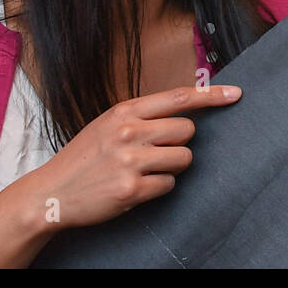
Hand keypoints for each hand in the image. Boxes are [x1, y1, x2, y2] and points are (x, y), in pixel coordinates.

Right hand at [23, 84, 241, 229]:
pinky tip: (135, 187)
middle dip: (180, 143)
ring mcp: (130, 161)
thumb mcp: (108, 124)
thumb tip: (185, 112)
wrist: (51, 193)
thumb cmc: (84, 158)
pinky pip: (169, 185)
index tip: (236, 94)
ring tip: (143, 170)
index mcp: (124, 112)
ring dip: (171, 167)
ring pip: (183, 158)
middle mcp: (129, 132)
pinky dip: (158, 188)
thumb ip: (142, 116)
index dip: (211, 96)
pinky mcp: (131, 189)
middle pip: (188, 131)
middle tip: (157, 152)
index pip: (179, 97)